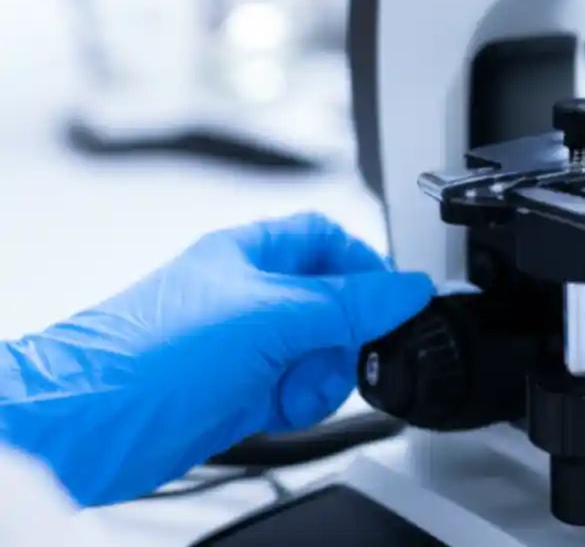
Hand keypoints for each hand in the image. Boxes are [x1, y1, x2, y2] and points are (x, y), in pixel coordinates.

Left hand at [0, 213, 433, 505]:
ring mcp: (247, 345)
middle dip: (346, 335)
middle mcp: (251, 294)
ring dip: (324, 376)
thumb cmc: (154, 352)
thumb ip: (351, 304)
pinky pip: (299, 391)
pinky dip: (302, 403)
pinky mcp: (241, 391)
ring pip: (321, 352)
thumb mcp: (273, 315)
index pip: (328, 239)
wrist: (95, 424)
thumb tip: (410, 290)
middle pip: (334, 303)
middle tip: (342, 352)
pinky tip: (281, 410)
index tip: (389, 299)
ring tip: (299, 387)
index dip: (364, 264)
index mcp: (251, 252)